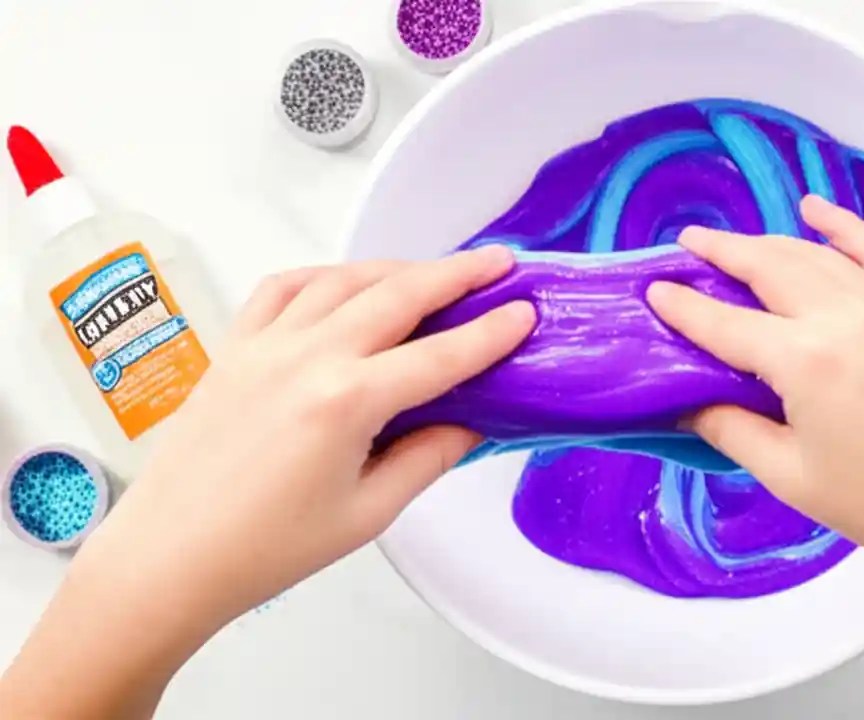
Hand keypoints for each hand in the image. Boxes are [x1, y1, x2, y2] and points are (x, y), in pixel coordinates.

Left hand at [80, 247, 534, 625]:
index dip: (490, 332)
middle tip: (499, 263)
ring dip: (397, 267)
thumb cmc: (267, 549)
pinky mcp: (235, 347)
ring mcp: (265, 344)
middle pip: (398, 295)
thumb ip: (428, 457)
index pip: (439, 355)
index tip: (525, 311)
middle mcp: (307, 357)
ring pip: (344, 279)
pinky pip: (284, 288)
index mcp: (346, 403)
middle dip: (456, 274)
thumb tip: (471, 421)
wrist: (172, 555)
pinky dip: (326, 276)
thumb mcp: (368, 513)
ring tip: (436, 272)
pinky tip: (348, 284)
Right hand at [647, 195, 863, 574]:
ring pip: (818, 257)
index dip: (684, 308)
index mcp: (805, 362)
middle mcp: (844, 319)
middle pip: (769, 269)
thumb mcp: (792, 478)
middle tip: (687, 245)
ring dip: (770, 242)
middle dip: (723, 253)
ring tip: (735, 242)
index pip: (726, 325)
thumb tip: (690, 404)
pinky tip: (816, 211)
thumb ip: (734, 432)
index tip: (653, 290)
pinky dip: (845, 228)